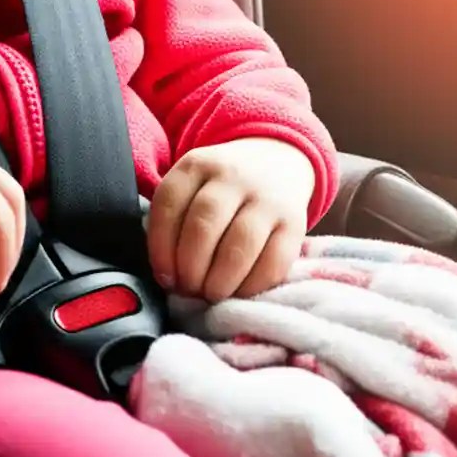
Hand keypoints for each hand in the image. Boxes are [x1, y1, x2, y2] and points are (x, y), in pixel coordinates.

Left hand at [148, 138, 313, 301]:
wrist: (279, 162)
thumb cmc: (222, 191)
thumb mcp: (193, 186)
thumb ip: (175, 220)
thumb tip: (167, 277)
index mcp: (197, 165)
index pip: (169, 204)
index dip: (161, 248)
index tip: (165, 277)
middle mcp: (232, 176)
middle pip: (204, 225)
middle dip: (191, 268)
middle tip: (189, 289)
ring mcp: (267, 198)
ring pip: (240, 243)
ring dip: (220, 280)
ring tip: (211, 294)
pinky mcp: (295, 223)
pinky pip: (274, 261)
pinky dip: (252, 285)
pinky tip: (239, 292)